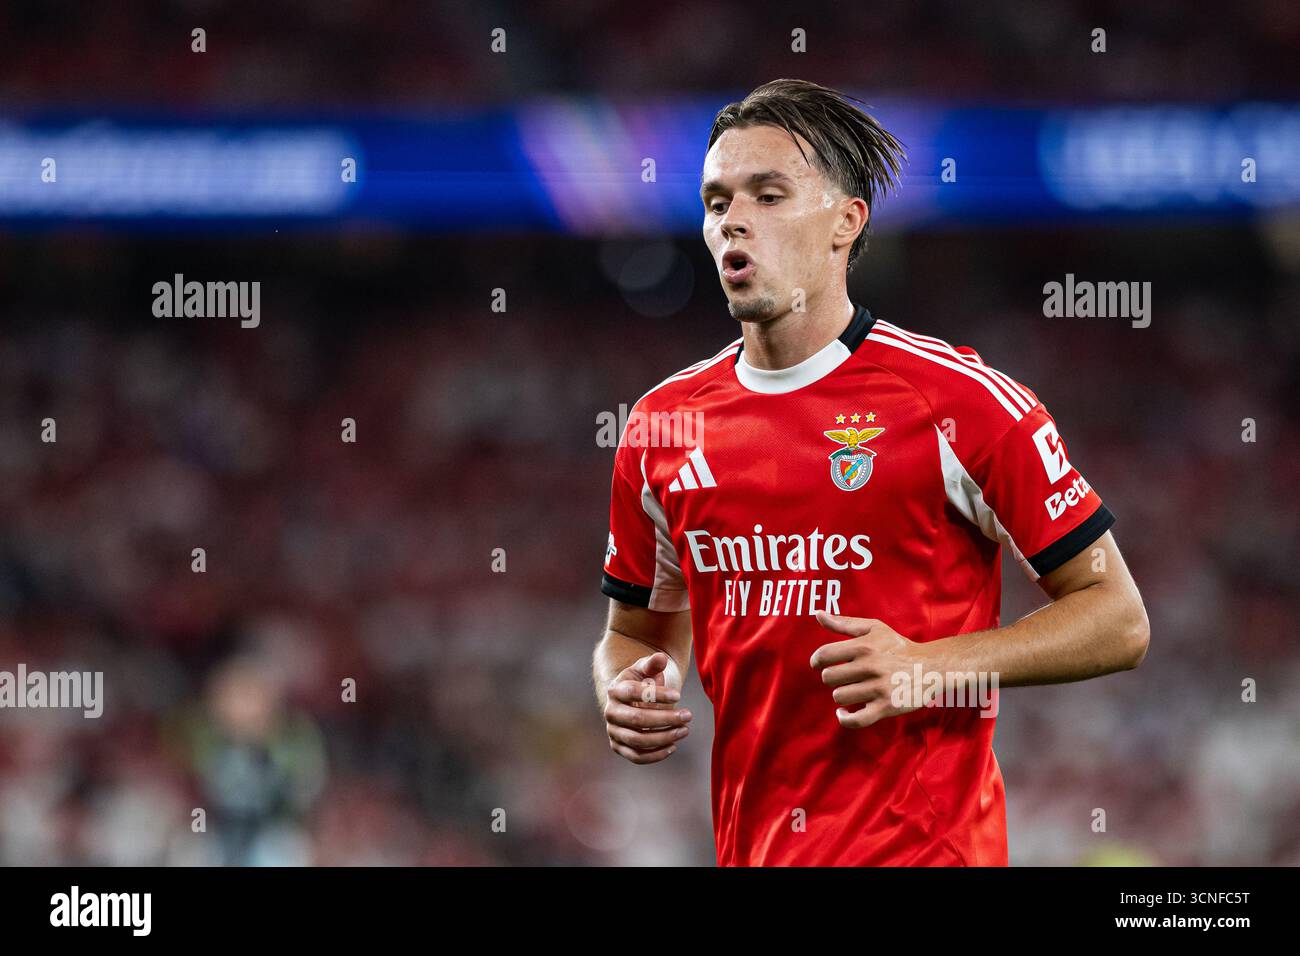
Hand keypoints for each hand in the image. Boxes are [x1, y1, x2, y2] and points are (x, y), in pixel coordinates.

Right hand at [603, 651, 691, 763]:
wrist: (631, 699)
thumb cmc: (643, 681)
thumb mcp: (647, 669)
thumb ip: (653, 663)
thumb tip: (661, 658)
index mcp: (616, 690)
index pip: (634, 692)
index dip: (657, 694)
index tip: (679, 694)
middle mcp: (611, 712)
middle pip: (637, 719)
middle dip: (665, 718)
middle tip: (688, 715)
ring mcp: (613, 731)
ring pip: (638, 740)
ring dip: (664, 737)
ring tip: (684, 730)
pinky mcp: (618, 747)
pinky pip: (636, 757)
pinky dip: (656, 755)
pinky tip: (673, 746)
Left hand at [809, 613, 932, 728]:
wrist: (930, 667)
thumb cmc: (898, 646)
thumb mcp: (874, 629)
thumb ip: (844, 623)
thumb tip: (818, 614)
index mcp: (864, 646)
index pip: (824, 654)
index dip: (817, 660)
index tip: (820, 664)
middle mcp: (870, 666)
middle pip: (829, 677)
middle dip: (832, 677)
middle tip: (843, 676)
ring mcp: (878, 688)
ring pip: (840, 697)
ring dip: (842, 695)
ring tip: (851, 690)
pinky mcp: (886, 707)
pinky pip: (856, 719)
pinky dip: (845, 718)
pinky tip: (843, 713)